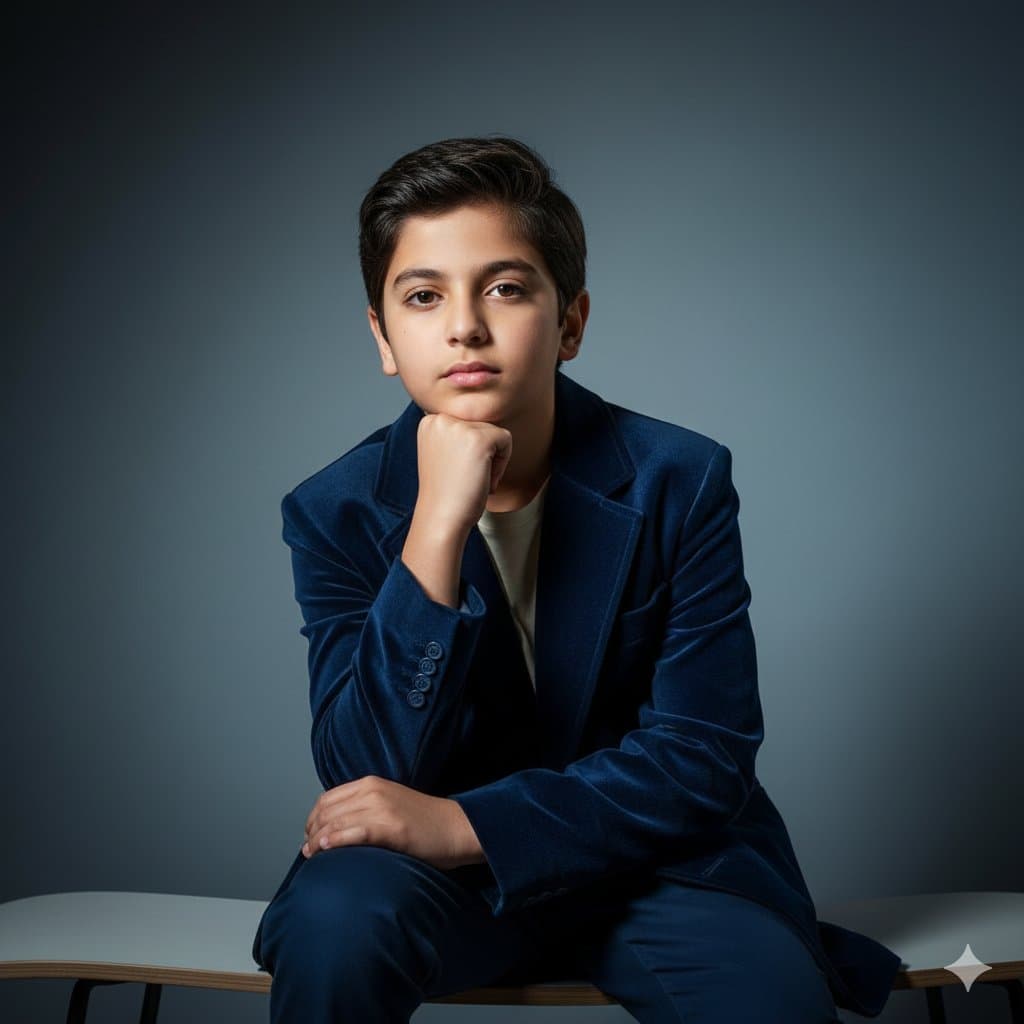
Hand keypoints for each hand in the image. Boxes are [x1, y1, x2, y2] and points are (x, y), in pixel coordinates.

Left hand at [301, 775, 483, 869]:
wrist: (456, 828)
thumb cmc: (424, 823)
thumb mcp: (389, 805)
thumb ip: (364, 809)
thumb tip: (334, 828)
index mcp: (370, 784)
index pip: (327, 799)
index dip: (312, 819)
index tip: (309, 836)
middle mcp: (372, 791)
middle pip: (327, 811)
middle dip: (311, 831)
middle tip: (307, 851)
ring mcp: (382, 808)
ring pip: (335, 822)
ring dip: (317, 840)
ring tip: (312, 855)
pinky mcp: (391, 827)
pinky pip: (354, 832)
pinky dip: (335, 840)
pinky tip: (326, 849)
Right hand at [414, 412, 512, 533]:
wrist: (441, 518)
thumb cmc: (447, 493)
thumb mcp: (445, 454)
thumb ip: (458, 435)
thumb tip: (486, 424)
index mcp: (430, 421)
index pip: (469, 424)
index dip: (470, 451)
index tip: (457, 472)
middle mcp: (441, 419)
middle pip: (483, 426)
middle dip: (482, 455)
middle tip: (465, 478)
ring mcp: (459, 427)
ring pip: (495, 433)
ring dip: (492, 461)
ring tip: (472, 479)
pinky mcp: (478, 438)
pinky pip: (506, 440)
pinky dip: (502, 464)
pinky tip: (483, 480)